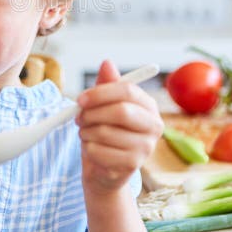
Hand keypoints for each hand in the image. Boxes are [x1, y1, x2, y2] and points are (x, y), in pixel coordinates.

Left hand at [76, 60, 162, 194]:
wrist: (106, 169)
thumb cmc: (106, 131)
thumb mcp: (104, 105)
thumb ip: (106, 85)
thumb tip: (107, 63)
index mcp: (149, 106)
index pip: (127, 91)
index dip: (100, 93)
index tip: (80, 99)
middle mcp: (154, 126)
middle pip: (121, 112)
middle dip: (92, 113)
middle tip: (78, 117)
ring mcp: (145, 148)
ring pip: (105, 132)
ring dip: (86, 132)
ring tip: (86, 133)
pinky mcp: (132, 166)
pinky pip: (99, 151)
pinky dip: (87, 148)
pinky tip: (91, 149)